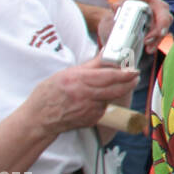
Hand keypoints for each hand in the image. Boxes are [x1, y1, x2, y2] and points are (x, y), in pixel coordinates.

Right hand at [23, 57, 139, 136]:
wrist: (39, 118)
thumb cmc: (49, 93)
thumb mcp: (67, 73)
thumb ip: (90, 65)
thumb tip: (106, 53)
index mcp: (78, 81)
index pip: (108, 76)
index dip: (124, 73)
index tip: (134, 70)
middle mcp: (85, 95)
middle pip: (115, 88)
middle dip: (129, 82)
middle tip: (135, 76)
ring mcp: (89, 109)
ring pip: (111, 98)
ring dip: (115, 92)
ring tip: (116, 85)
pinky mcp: (91, 119)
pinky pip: (104, 108)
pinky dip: (105, 102)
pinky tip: (98, 99)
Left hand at [97, 0, 171, 52]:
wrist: (114, 37)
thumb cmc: (112, 24)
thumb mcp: (109, 20)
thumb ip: (113, 13)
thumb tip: (115, 5)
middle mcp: (148, 4)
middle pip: (162, 8)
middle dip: (161, 22)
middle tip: (156, 34)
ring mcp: (155, 15)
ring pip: (165, 21)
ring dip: (158, 34)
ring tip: (147, 45)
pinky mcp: (158, 27)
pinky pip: (162, 33)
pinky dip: (157, 41)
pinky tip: (149, 49)